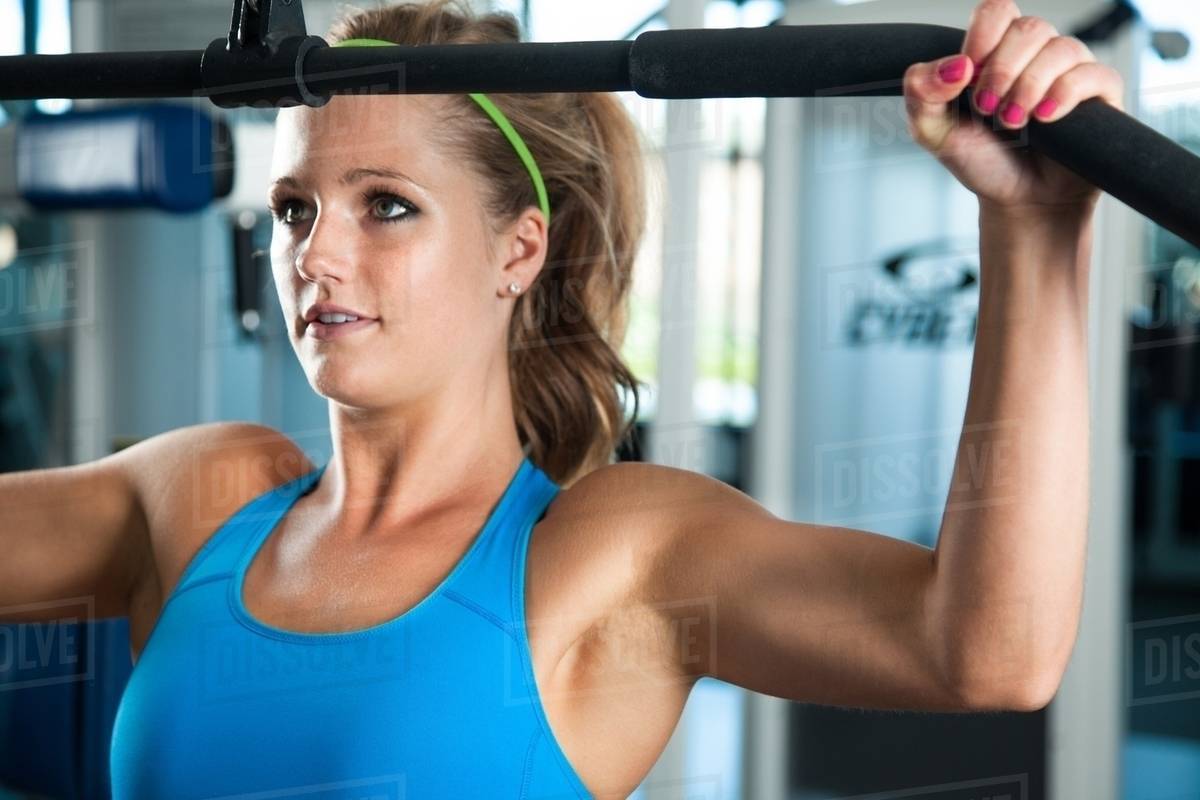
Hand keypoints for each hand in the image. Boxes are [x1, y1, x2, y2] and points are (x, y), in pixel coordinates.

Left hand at [903, 0, 1124, 214]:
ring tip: (1013, 122)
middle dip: (1002, 70)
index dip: (982, 36)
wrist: (1018, 200)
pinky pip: (1091, 74)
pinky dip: (1063, 94)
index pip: (997, 10)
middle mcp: (1036, 54)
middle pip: (1029, 27)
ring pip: (1061, 48)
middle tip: (987, 108)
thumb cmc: (982, 160)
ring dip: (1029, 86)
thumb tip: (954, 65)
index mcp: (997, 51)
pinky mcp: (1100, 93)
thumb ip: (921, 94)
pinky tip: (1045, 120)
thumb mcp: (933, 132)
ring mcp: (1070, 71)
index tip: (968, 76)